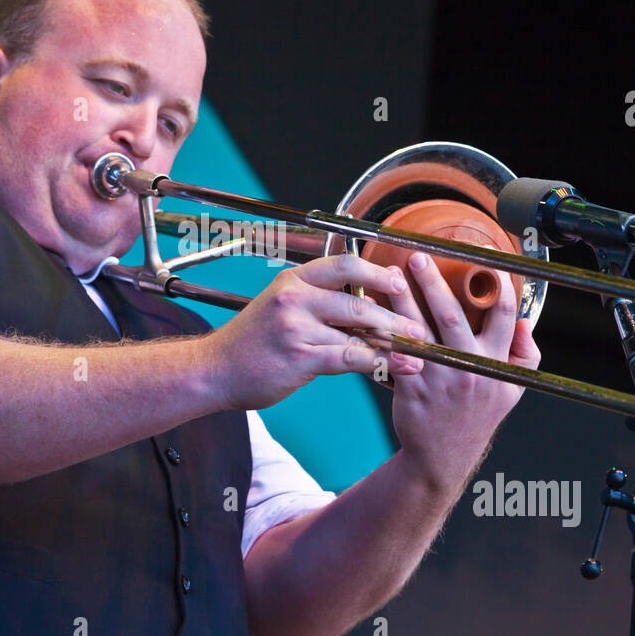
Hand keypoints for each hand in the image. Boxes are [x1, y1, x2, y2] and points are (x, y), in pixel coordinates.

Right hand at [202, 253, 427, 411]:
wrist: (214, 370)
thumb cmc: (251, 343)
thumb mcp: (279, 307)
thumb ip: (317, 302)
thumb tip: (365, 304)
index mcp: (292, 280)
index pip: (343, 264)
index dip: (377, 271)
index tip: (401, 281)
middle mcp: (294, 298)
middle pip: (358, 299)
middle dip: (395, 315)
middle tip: (420, 326)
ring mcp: (296, 327)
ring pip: (358, 330)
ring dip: (394, 341)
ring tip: (419, 349)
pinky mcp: (300, 357)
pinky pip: (350, 357)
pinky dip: (379, 362)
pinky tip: (397, 366)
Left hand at [386, 252, 541, 490]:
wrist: (443, 456)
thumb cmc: (476, 416)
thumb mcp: (513, 390)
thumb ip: (524, 355)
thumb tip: (525, 321)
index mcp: (496, 363)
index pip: (505, 316)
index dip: (499, 286)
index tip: (486, 259)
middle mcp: (469, 367)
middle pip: (453, 316)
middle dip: (435, 283)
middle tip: (419, 257)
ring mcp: (439, 378)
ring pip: (420, 330)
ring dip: (403, 300)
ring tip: (390, 274)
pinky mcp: (411, 387)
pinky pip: (396, 353)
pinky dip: (383, 330)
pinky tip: (371, 311)